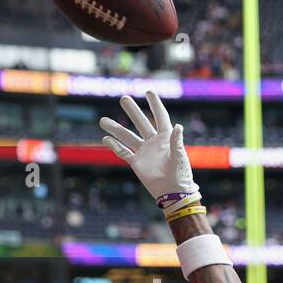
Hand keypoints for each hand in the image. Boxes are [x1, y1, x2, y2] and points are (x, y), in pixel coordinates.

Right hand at [99, 91, 198, 206]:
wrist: (172, 191)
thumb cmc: (180, 174)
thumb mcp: (179, 156)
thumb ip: (177, 142)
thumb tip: (178, 127)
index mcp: (166, 137)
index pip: (160, 116)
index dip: (155, 104)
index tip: (148, 91)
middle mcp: (154, 141)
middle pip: (141, 122)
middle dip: (132, 111)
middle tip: (123, 98)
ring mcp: (144, 151)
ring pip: (128, 136)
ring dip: (116, 128)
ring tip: (103, 120)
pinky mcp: (136, 162)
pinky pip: (123, 152)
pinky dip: (114, 146)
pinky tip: (105, 139)